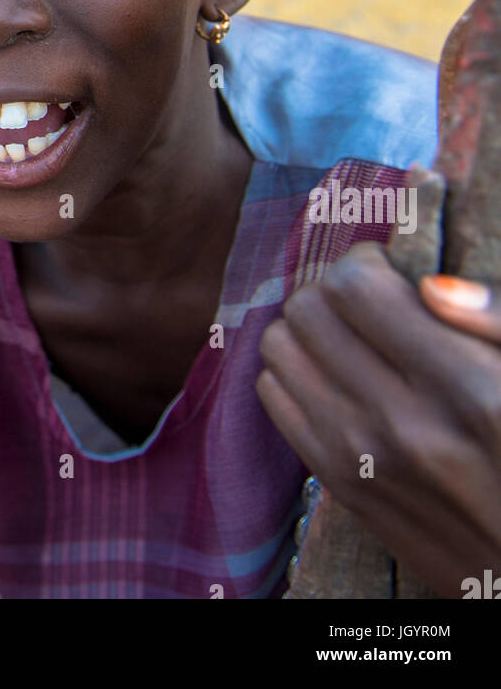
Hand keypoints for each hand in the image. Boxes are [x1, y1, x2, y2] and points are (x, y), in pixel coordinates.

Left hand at [256, 241, 500, 597]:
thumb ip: (498, 322)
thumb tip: (434, 287)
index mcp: (466, 389)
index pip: (356, 287)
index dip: (369, 264)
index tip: (391, 274)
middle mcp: (404, 425)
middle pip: (307, 310)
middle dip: (335, 293)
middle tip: (370, 305)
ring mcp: (364, 461)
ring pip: (278, 349)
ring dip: (309, 331)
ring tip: (351, 340)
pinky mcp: (342, 488)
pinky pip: (274, 398)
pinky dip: (295, 374)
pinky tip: (338, 379)